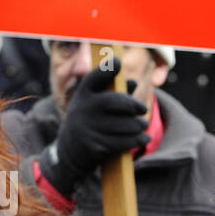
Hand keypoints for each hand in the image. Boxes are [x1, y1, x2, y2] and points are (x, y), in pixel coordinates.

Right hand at [40, 64, 148, 194]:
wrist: (70, 152)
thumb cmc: (90, 121)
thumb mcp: (96, 105)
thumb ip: (114, 93)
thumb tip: (133, 82)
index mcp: (83, 95)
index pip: (94, 78)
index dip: (106, 69)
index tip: (118, 63)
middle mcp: (82, 109)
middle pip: (114, 102)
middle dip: (133, 105)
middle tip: (143, 109)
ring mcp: (87, 129)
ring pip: (123, 125)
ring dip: (138, 126)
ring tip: (142, 125)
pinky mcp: (94, 147)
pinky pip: (123, 143)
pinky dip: (137, 140)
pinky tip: (144, 138)